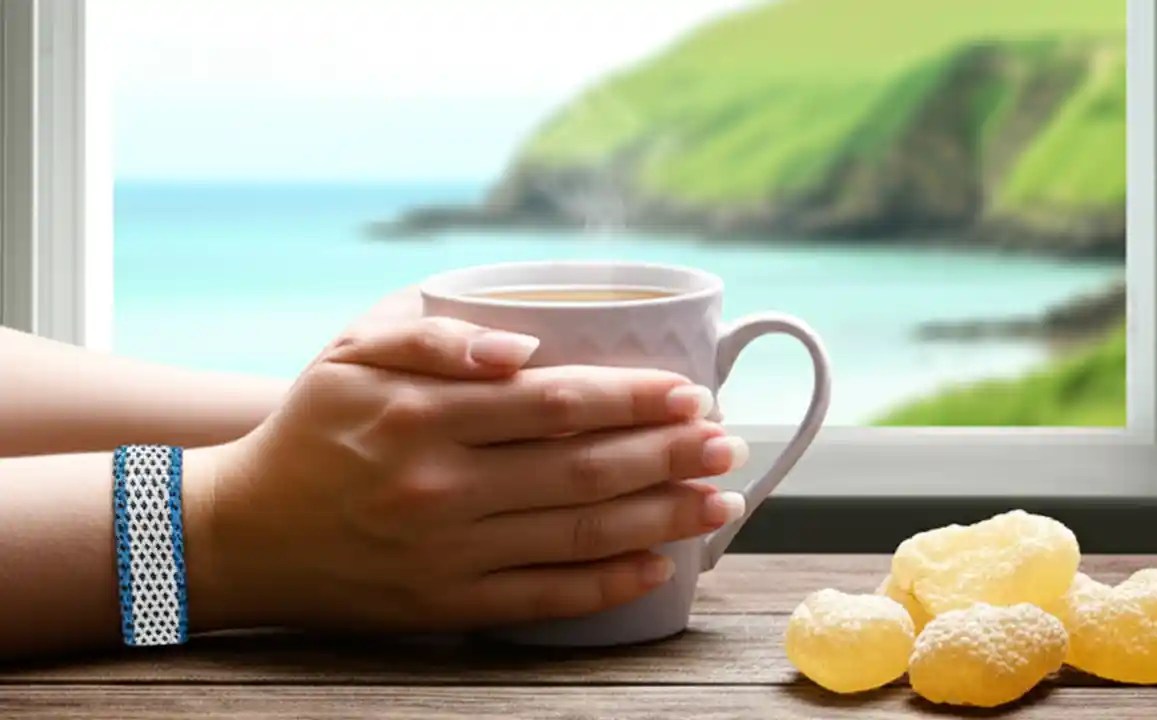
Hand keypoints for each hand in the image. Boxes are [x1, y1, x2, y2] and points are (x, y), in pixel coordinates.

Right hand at [187, 317, 748, 633]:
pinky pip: (544, 598)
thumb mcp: (350, 354)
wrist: (241, 534)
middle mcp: (442, 484)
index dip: (633, 400)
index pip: (556, 404)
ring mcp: (447, 552)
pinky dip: (607, 585)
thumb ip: (436, 336)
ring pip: (578, 535)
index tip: (690, 395)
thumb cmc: (308, 430)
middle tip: (729, 444)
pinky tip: (658, 566)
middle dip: (668, 456)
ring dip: (661, 517)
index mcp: (425, 413)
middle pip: (583, 470)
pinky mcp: (445, 604)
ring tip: (719, 502)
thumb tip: (525, 347)